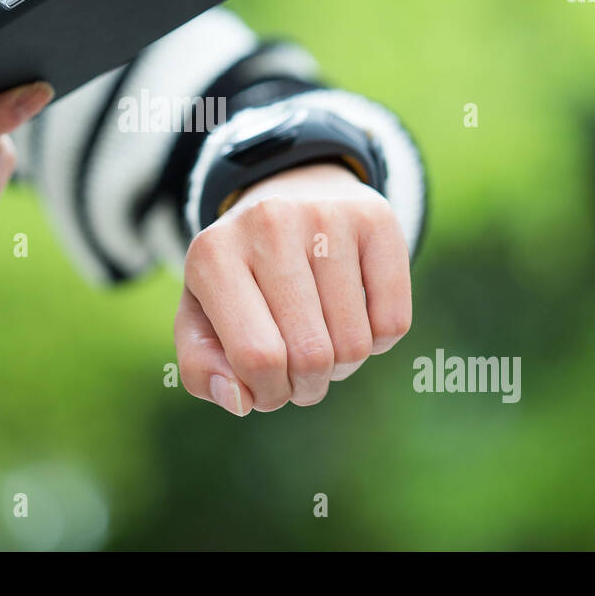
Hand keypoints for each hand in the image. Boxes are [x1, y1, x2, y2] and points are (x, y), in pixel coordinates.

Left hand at [176, 162, 411, 414]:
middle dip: (307, 386)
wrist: (289, 194)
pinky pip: (394, 322)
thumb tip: (240, 401)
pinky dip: (378, 341)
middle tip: (297, 371)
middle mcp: (268, 224)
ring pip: (355, 345)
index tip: (267, 387)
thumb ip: (201, 369)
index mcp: (213, 253)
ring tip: (321, 339)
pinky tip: (354, 315)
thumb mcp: (201, 317)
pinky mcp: (376, 218)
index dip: (268, 393)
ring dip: (342, 366)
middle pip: (311, 357)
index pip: (257, 357)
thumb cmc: (242, 277)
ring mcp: (325, 215)